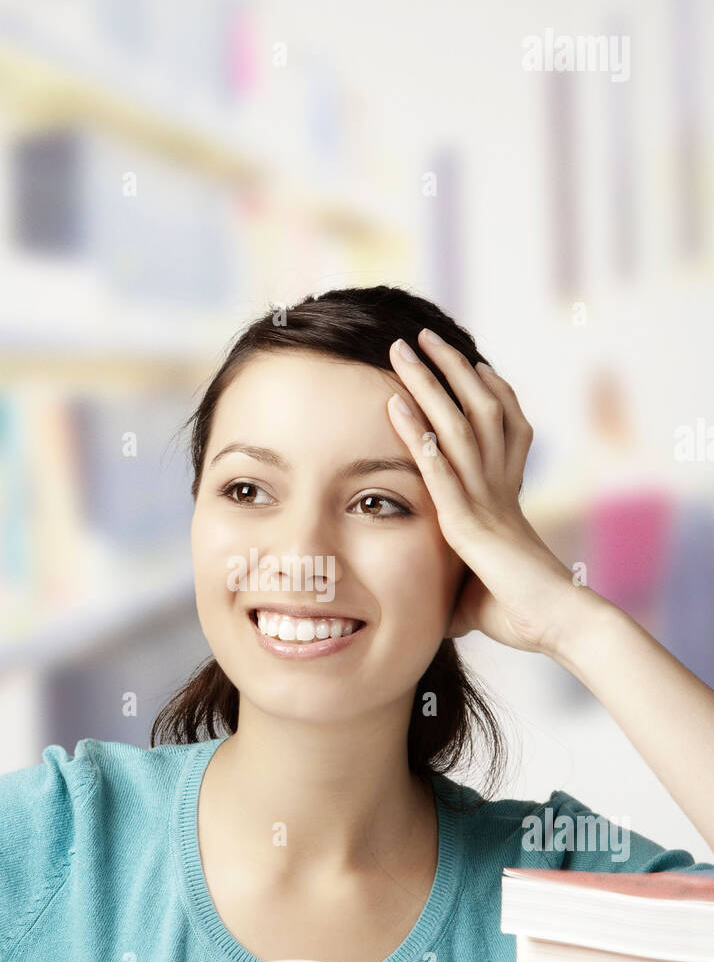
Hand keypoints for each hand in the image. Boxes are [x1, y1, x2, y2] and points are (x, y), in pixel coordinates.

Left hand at [386, 329, 584, 654]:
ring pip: (457, 427)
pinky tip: (398, 407)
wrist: (563, 625)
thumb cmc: (525, 614)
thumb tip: (437, 608)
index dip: (485, 389)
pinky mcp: (471, 524)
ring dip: (427, 385)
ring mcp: (487, 500)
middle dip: (448, 369)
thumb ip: (459, 581)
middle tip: (420, 336)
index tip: (466, 360)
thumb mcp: (482, 588)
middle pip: (477, 409)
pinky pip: (441, 471)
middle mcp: (500, 486)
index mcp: (507, 494)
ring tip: (402, 350)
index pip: (502, 425)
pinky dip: (419, 437)